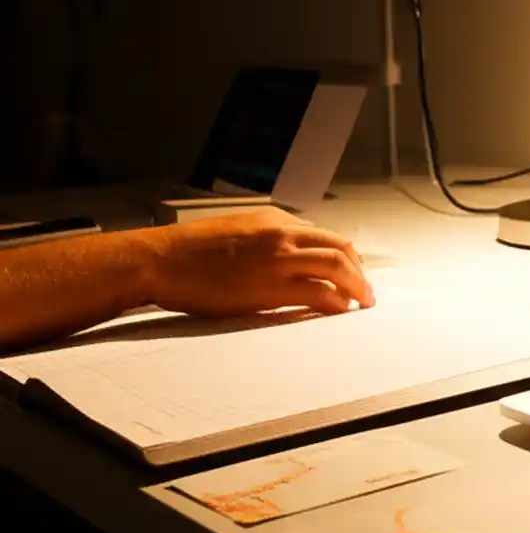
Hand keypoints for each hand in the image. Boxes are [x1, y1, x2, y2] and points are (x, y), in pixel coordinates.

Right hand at [142, 209, 375, 316]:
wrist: (160, 260)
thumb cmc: (190, 251)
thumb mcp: (237, 232)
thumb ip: (267, 239)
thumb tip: (292, 252)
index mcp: (275, 221)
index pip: (325, 236)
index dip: (345, 257)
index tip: (352, 275)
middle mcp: (282, 234)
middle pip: (340, 247)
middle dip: (360, 271)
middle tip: (365, 292)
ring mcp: (278, 259)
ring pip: (337, 266)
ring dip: (357, 286)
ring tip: (361, 304)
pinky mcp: (270, 286)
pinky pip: (318, 293)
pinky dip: (336, 303)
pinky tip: (340, 312)